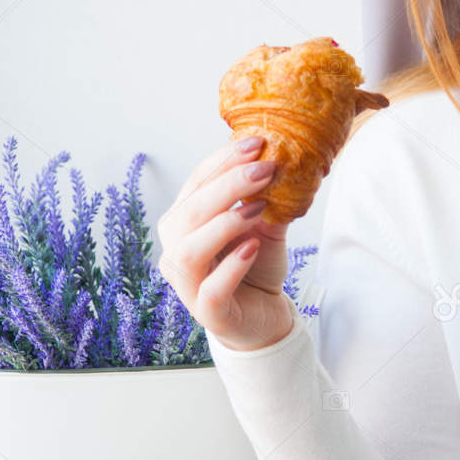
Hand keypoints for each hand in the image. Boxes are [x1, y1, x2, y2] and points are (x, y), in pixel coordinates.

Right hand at [155, 135, 295, 351]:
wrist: (266, 317)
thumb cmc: (256, 268)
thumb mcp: (263, 226)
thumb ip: (265, 197)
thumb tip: (282, 157)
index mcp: (184, 223)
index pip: (196, 184)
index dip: (223, 161)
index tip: (257, 142)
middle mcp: (176, 251)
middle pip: (190, 213)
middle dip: (227, 186)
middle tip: (265, 168)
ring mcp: (187, 285)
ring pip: (189, 251)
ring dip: (224, 224)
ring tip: (258, 208)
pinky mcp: (207, 314)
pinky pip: (211, 289)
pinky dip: (231, 267)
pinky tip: (252, 247)